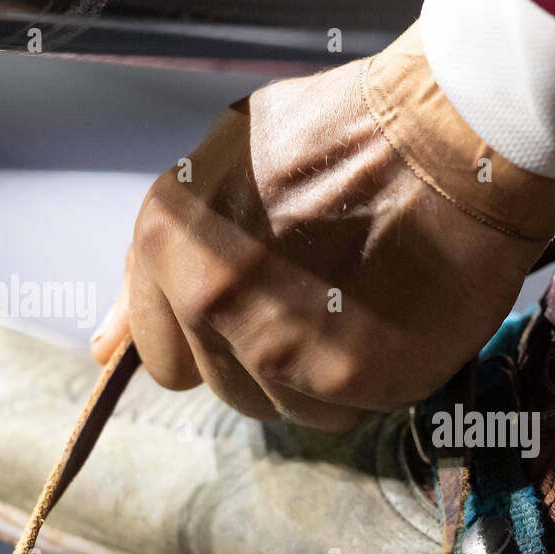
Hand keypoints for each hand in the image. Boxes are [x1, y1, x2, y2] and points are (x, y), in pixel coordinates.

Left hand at [91, 56, 554, 429]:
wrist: (450, 138)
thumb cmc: (341, 139)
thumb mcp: (221, 170)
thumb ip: (157, 265)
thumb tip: (104, 351)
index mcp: (169, 246)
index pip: (167, 360)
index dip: (217, 338)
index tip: (261, 310)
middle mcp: (214, 303)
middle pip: (231, 390)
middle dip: (272, 357)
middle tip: (325, 297)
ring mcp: (284, 349)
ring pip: (289, 409)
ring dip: (321, 375)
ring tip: (360, 308)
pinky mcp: (354, 381)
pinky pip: (348, 412)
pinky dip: (370, 382)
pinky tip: (391, 324)